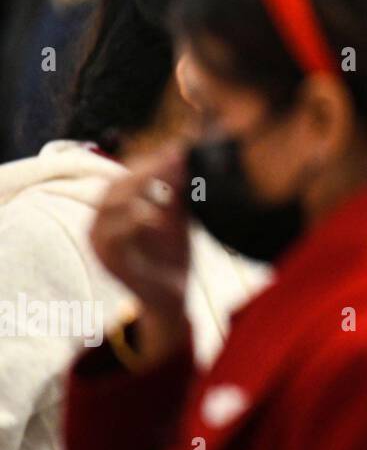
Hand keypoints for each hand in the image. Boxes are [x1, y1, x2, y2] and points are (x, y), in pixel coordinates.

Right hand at [89, 143, 192, 364]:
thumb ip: (177, 188)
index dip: (147, 163)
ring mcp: (101, 246)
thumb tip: (182, 151)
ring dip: (137, 192)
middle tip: (174, 164)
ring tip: (167, 187)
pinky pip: (113, 238)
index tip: (176, 153)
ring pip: (107, 208)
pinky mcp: (109, 264)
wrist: (174, 298)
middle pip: (113, 188)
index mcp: (113, 213)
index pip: (123, 178)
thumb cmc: (172, 254)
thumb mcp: (177, 216)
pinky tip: (156, 216)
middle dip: (144, 173)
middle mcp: (100, 227)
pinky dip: (133, 222)